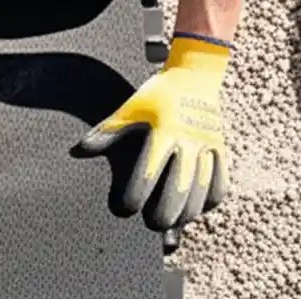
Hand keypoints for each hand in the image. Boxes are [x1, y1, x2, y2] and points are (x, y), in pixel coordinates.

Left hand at [80, 35, 231, 229]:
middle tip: (152, 223)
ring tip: (172, 223)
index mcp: (162, 131)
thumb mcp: (130, 108)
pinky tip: (194, 209)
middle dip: (164, 214)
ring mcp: (208, 146)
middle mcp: (188, 140)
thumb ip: (107, 132)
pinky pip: (221, 184)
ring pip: (202, 192)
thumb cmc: (157, 95)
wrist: (196, 72)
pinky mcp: (221, 150)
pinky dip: (208, 202)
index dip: (134, 198)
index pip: (147, 175)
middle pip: (178, 190)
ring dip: (186, 213)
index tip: (124, 209)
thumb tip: (78, 151)